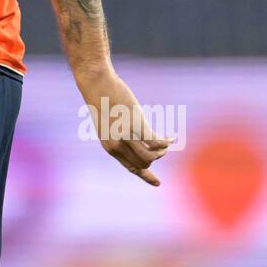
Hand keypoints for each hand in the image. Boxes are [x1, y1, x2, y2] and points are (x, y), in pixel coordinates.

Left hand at [75, 65, 175, 185]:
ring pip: (151, 156)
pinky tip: (171, 137)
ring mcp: (125, 136)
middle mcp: (116, 146)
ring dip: (162, 151)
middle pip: (144, 163)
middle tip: (164, 145)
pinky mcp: (133, 125)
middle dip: (157, 157)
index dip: (146, 176)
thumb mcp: (110, 122)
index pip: (131, 168)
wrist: (95, 84)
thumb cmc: (102, 99)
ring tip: (166, 141)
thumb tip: (140, 139)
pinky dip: (165, 142)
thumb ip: (123, 134)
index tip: (158, 183)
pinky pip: (155, 142)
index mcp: (110, 147)